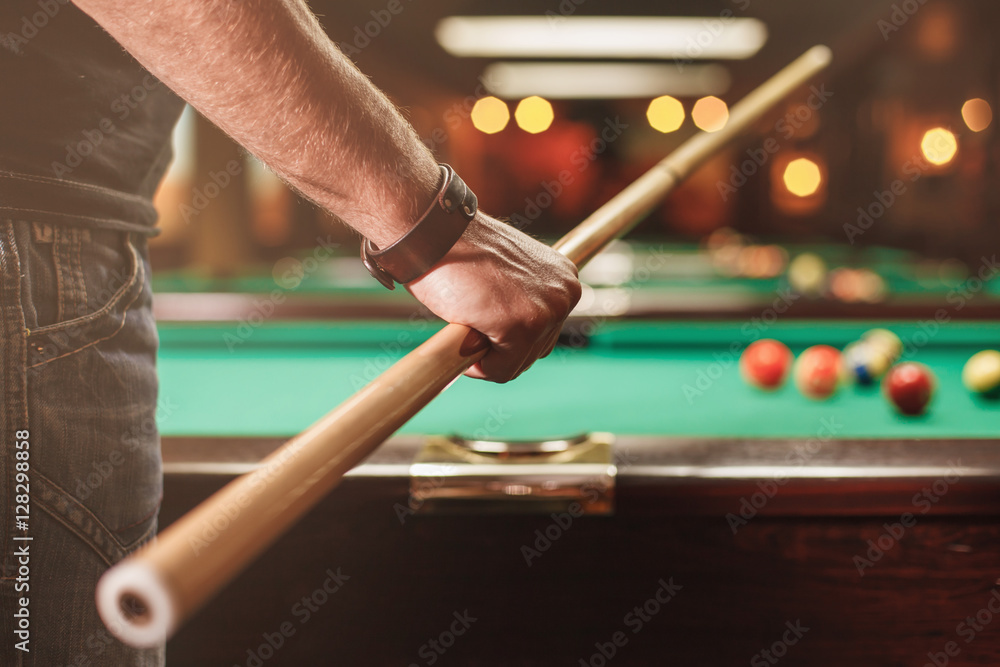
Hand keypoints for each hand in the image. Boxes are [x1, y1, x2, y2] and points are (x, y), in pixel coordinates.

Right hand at [406, 214, 581, 382]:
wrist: (435, 233)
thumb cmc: (459, 250)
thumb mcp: (504, 273)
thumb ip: (519, 298)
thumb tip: (511, 336)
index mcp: (563, 278)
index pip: (546, 331)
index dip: (510, 337)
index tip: (485, 325)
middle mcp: (565, 293)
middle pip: (536, 350)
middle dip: (501, 349)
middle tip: (471, 325)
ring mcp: (547, 311)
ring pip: (518, 364)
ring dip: (488, 356)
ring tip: (467, 322)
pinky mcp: (523, 326)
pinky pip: (501, 370)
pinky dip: (478, 365)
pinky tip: (463, 334)